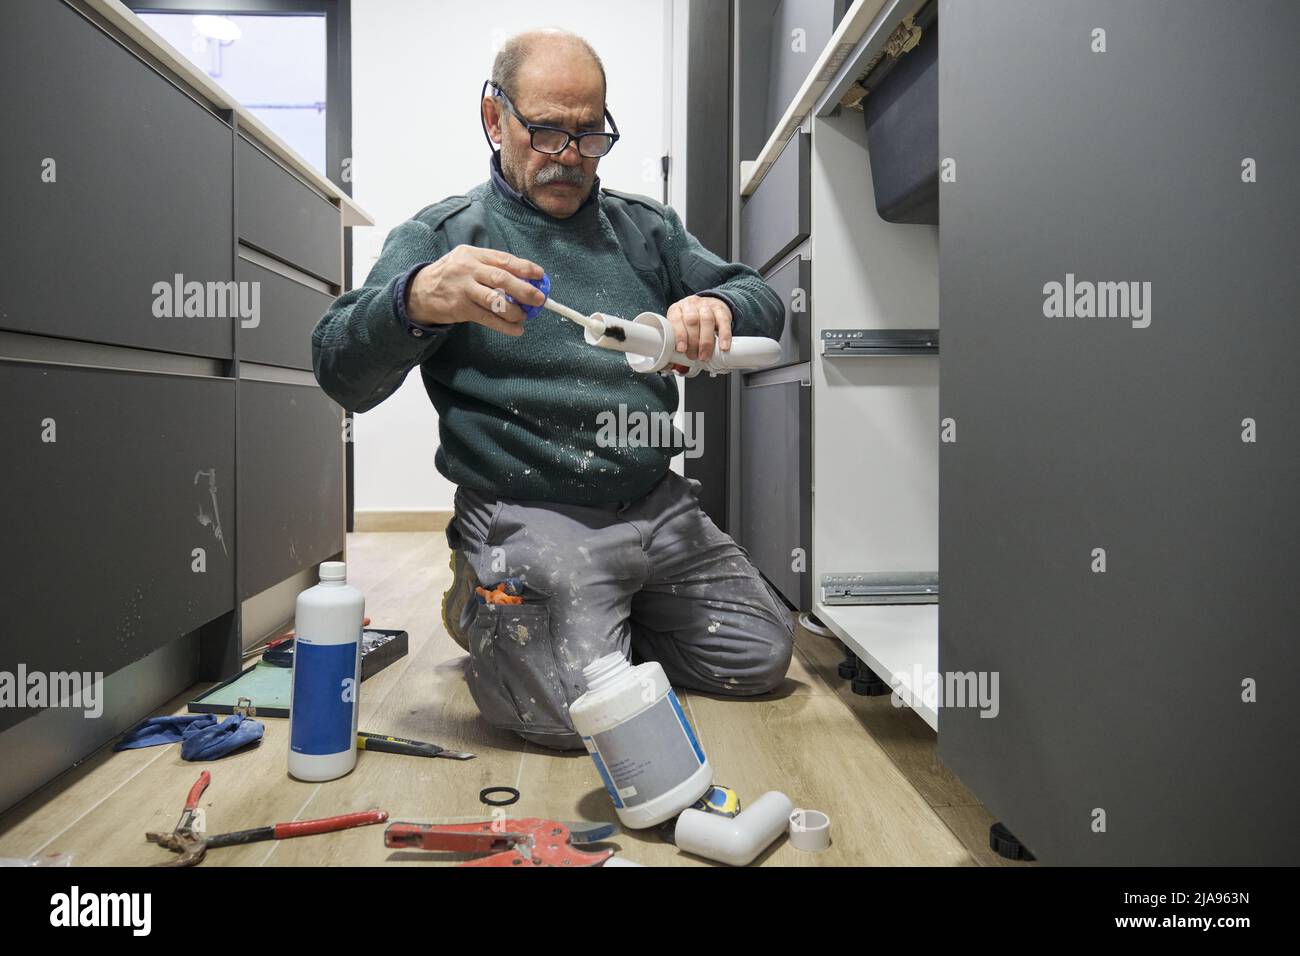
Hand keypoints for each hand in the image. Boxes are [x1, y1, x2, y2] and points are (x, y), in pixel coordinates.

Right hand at [406, 245, 544, 337]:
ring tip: (525, 316)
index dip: (524, 267)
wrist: (419, 292)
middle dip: (524, 289)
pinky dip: (504, 326)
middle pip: (501, 278)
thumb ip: (490, 266)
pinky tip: (516, 330)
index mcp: (473, 254)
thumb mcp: (466, 261)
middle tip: (540, 299)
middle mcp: (468, 269)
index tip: (540, 275)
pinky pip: (487, 318)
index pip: (503, 259)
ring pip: (494, 300)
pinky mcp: (460, 308)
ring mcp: (463, 289)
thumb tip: (524, 279)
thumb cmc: (451, 276)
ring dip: (514, 310)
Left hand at [666, 295, 732, 365]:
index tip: (682, 349)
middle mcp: (691, 305)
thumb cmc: (692, 322)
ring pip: (707, 320)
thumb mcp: (681, 329)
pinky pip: (723, 321)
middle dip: (693, 341)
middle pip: (692, 320)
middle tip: (694, 356)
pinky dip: (724, 336)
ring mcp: (706, 306)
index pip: (676, 319)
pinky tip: (723, 346)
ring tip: (705, 355)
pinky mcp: (721, 310)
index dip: (679, 335)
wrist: (709, 306)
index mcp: (677, 310)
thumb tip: (676, 365)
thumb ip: (678, 343)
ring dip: (706, 341)